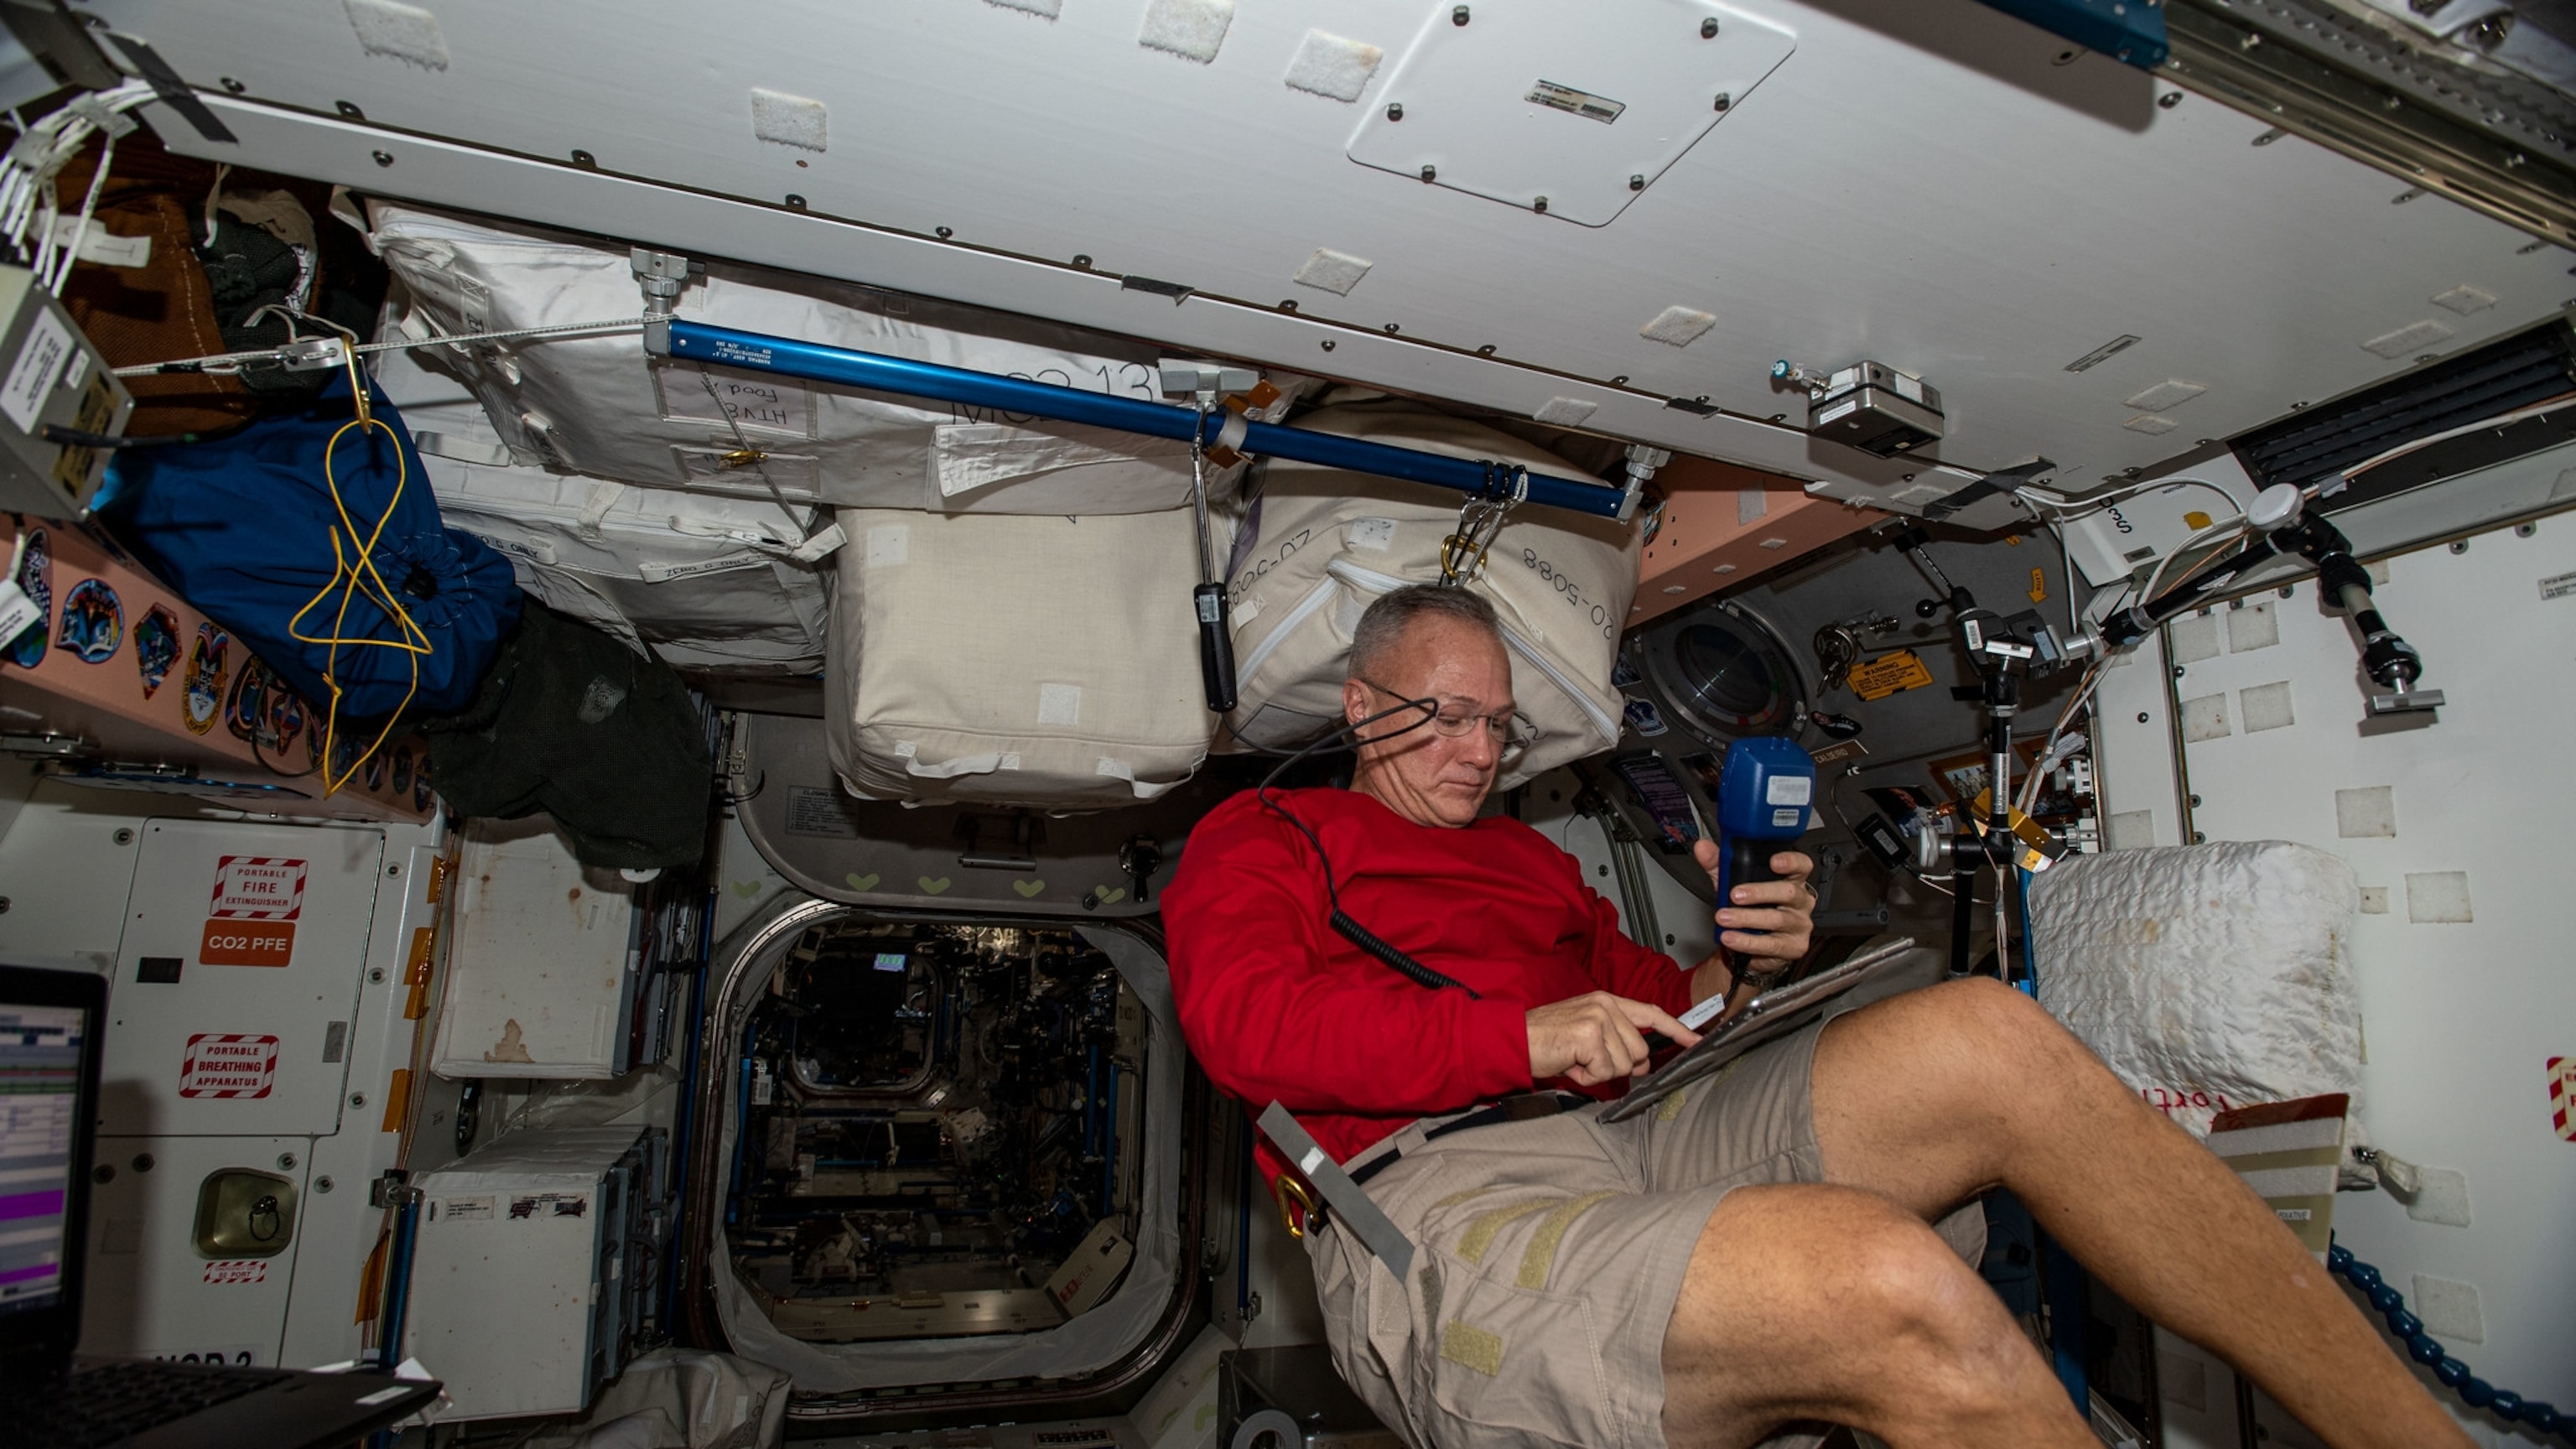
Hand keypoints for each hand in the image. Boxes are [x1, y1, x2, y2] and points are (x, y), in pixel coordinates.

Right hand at [1527, 991, 1699, 1085]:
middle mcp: (1605, 1005)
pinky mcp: (1590, 1035)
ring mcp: (1599, 1018)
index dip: (1676, 1030)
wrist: (1512, 1039)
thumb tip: (1642, 1064)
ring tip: (1575, 1060)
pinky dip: (1587, 1077)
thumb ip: (1616, 1042)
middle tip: (1587, 1061)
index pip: (1651, 1013)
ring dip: (1600, 1072)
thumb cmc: (1545, 1040)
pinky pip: (1605, 1071)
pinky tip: (1570, 1064)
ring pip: (1626, 1064)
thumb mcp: (1585, 1034)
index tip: (1696, 1041)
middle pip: (1640, 1050)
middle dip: (1618, 1065)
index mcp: (1606, 1001)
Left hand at [1691, 842, 1815, 974]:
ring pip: (1777, 919)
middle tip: (1735, 894)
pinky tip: (1731, 937)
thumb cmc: (1750, 908)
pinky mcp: (1794, 946)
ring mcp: (1799, 924)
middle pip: (1788, 892)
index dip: (1791, 862)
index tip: (1774, 862)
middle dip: (1759, 892)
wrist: (1751, 945)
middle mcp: (1800, 901)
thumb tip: (1703, 848)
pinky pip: (1771, 944)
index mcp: (1791, 880)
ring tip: (1724, 918)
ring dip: (1747, 918)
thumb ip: (1718, 865)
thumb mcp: (1732, 883)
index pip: (1801, 865)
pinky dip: (1747, 941)